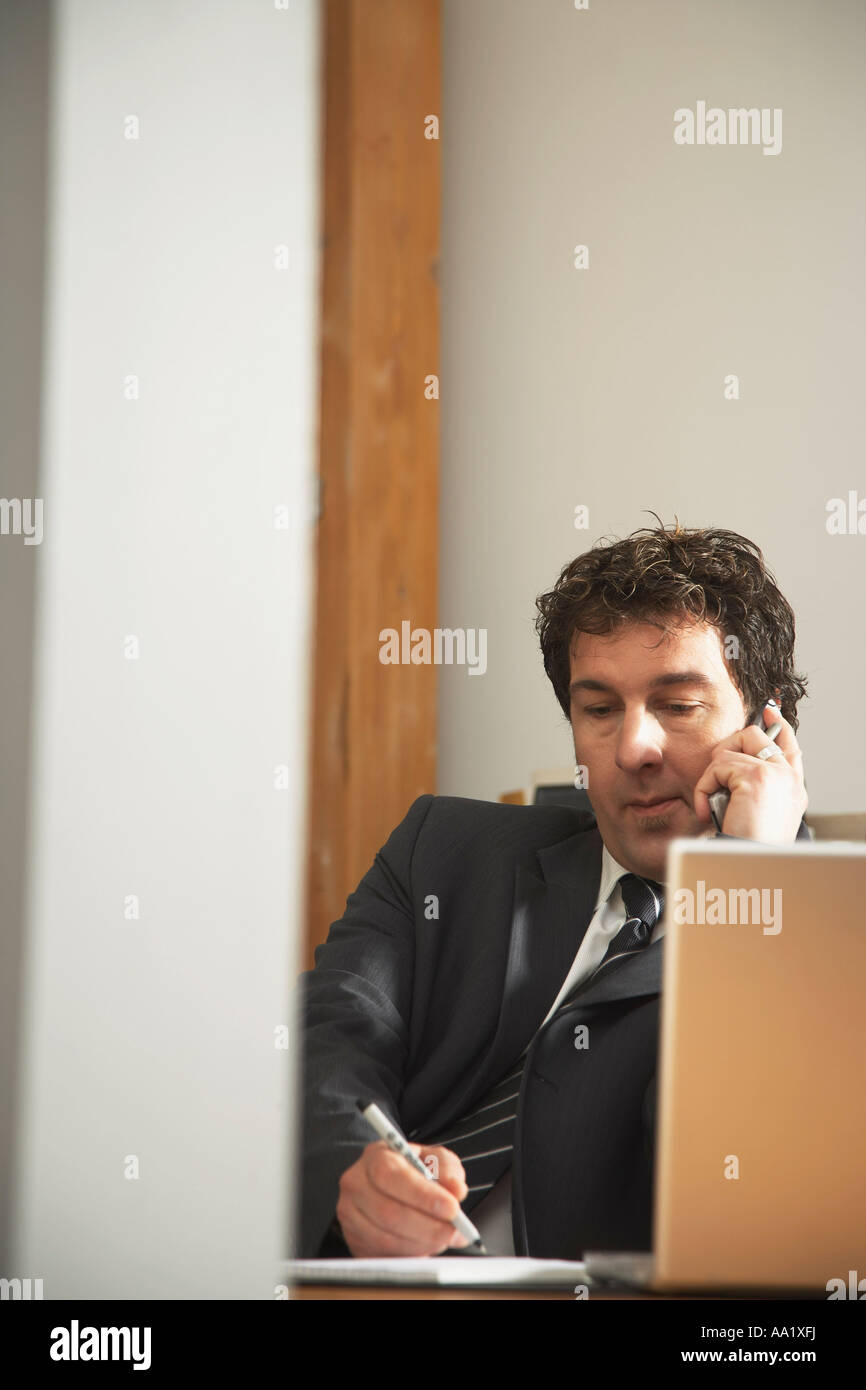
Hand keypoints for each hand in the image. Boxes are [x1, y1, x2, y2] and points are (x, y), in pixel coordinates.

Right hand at [335, 1141, 469, 1256]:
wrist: (390, 1185)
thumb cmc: (413, 1170)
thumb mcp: (434, 1159)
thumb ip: (448, 1170)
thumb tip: (456, 1190)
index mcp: (375, 1157)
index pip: (392, 1176)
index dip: (422, 1195)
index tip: (452, 1208)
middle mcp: (356, 1184)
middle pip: (387, 1212)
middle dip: (427, 1226)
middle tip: (454, 1231)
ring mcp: (350, 1215)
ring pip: (385, 1238)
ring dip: (421, 1243)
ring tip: (443, 1238)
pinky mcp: (354, 1241)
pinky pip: (383, 1256)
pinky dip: (410, 1255)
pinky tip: (426, 1246)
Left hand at [693, 701, 806, 842]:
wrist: (750, 865)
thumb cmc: (747, 847)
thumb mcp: (757, 815)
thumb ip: (755, 788)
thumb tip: (736, 764)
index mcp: (793, 788)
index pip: (789, 745)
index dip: (779, 726)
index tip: (770, 712)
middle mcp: (789, 778)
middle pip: (754, 735)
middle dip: (726, 749)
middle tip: (715, 776)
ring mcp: (775, 774)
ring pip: (728, 751)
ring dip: (711, 778)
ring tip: (711, 805)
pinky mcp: (755, 777)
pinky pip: (716, 767)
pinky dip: (702, 789)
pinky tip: (705, 811)